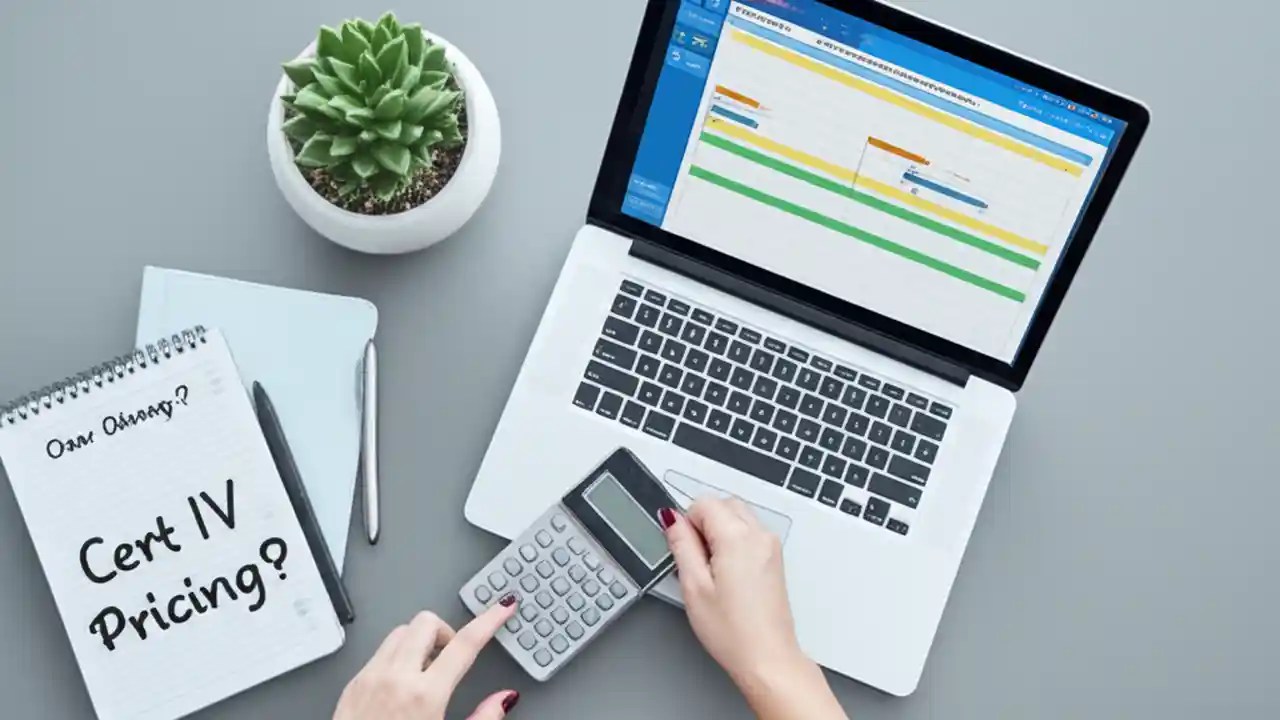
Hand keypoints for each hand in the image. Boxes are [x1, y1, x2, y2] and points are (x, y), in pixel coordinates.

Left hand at [333, 598, 520, 719]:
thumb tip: (504, 699)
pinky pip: (380, 651)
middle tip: (452, 655)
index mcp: (425, 695)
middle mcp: (395, 678)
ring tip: (427, 670)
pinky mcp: (353, 683)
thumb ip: (482, 718)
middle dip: (445, 632)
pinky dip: (397, 656)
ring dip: (419, 642)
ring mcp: (370, 677)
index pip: (466, 643)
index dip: (489, 620)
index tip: (502, 608)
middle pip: (427, 623)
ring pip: (401, 631)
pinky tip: (402, 682)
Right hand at [660, 499, 846, 719]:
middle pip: (724, 504)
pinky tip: (726, 575)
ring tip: (711, 570)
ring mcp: (770, 547)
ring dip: (720, 531)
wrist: (767, 658)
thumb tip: (672, 519)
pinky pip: (750, 533)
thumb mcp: (693, 586)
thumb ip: (681, 545)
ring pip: (738, 516)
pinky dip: (735, 542)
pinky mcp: (775, 559)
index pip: (704, 503)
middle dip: (704, 522)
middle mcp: (759, 536)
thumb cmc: (733, 632)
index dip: (686, 522)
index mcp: (737, 537)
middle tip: (695, 559)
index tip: (682, 546)